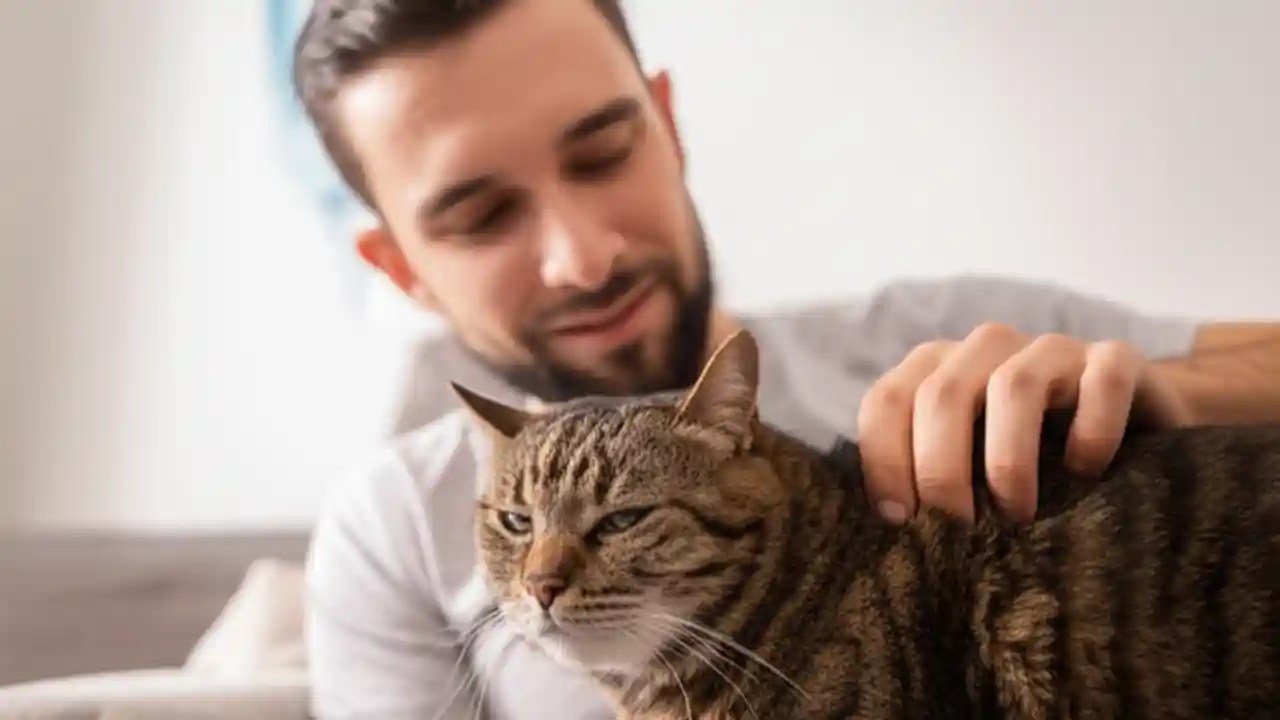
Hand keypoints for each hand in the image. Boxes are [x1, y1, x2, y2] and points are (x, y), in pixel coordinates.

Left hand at [856, 322, 1193, 523]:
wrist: (1132, 434)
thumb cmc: (1031, 465)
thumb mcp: (968, 472)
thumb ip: (927, 483)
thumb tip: (893, 531)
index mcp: (936, 371)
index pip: (885, 401)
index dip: (884, 462)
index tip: (901, 522)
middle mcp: (986, 349)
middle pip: (941, 396)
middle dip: (941, 472)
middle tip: (959, 533)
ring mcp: (1052, 348)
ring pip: (1013, 386)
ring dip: (1009, 461)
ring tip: (1019, 516)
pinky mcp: (1118, 358)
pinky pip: (1102, 383)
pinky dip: (1092, 433)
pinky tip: (1087, 474)